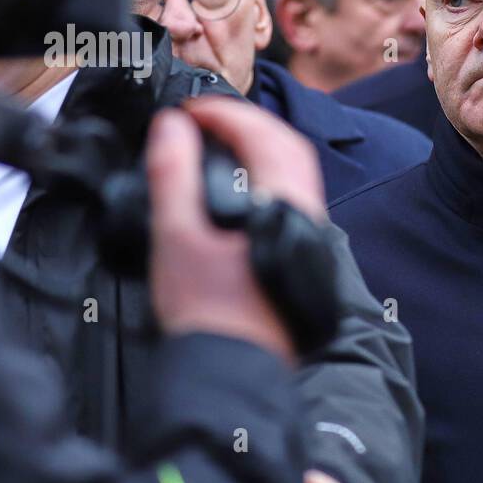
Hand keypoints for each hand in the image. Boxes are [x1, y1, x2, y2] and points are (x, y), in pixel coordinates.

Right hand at [145, 96, 326, 362]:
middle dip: (248, 124)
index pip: (264, 136)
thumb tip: (172, 128)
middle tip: (204, 121)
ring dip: (260, 148)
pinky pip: (293, 197)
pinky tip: (236, 189)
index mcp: (283, 205)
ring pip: (295, 172)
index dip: (224, 114)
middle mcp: (308, 216)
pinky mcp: (304, 256)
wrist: (232, 370)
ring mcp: (311, 237)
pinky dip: (267, 177)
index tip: (189, 113)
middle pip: (289, 147)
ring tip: (216, 146)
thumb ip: (173, 175)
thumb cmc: (207, 312)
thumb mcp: (175, 236)